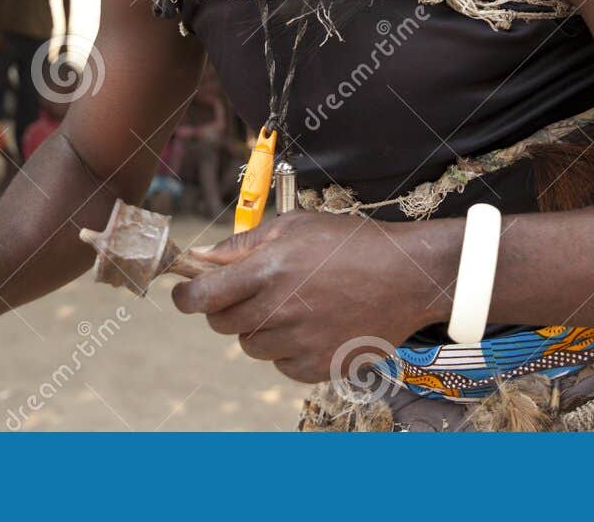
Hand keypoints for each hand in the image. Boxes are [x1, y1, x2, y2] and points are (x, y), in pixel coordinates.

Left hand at [170, 211, 450, 383]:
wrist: (408, 276)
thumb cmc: (351, 244)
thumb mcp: (295, 226)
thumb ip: (243, 244)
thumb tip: (201, 258)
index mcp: (270, 268)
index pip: (203, 295)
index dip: (185, 296)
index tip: (185, 292)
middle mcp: (280, 309)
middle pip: (221, 323)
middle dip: (224, 307)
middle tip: (249, 291)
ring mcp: (300, 342)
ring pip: (250, 345)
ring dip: (258, 328)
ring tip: (290, 305)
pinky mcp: (318, 366)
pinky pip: (280, 364)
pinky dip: (286, 349)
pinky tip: (311, 324)